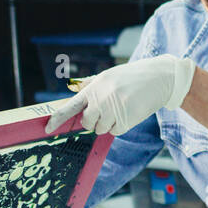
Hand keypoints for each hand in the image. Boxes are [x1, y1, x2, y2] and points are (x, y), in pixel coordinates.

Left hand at [44, 55, 195, 134]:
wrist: (160, 77)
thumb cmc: (133, 77)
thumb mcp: (109, 76)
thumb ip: (91, 85)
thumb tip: (74, 90)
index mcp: (95, 86)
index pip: (71, 105)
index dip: (58, 118)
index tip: (47, 128)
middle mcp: (101, 97)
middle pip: (87, 122)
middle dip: (95, 121)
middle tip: (109, 110)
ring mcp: (113, 108)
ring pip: (101, 129)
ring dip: (110, 124)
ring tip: (122, 109)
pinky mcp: (126, 118)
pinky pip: (115, 131)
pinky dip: (121, 126)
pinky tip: (130, 113)